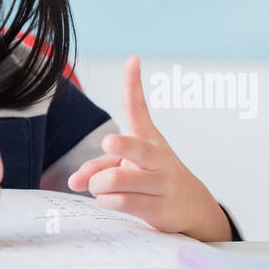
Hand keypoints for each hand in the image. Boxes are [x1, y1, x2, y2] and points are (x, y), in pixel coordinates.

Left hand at [68, 56, 232, 241]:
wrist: (192, 207)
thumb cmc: (154, 178)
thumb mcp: (129, 167)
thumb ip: (99, 167)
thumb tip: (75, 182)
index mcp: (149, 138)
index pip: (139, 108)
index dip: (134, 84)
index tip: (132, 59)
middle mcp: (157, 158)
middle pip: (135, 149)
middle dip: (121, 146)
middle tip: (109, 143)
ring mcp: (160, 183)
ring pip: (115, 180)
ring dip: (98, 186)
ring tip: (101, 188)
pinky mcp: (158, 209)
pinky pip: (119, 202)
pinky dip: (105, 201)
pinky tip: (110, 201)